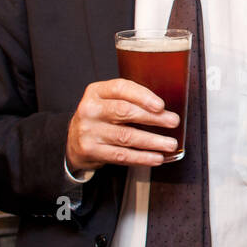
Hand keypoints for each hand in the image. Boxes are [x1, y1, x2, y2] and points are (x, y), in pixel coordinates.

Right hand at [65, 78, 179, 172]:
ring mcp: (89, 131)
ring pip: (126, 136)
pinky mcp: (91, 150)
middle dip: (153, 118)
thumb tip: (164, 110)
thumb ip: (131, 100)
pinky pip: (121, 155)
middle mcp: (90, 109)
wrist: (73, 140)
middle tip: (172, 121)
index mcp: (96, 91)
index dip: (143, 96)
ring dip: (152, 141)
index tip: (161, 105)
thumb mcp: (109, 101)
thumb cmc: (100, 117)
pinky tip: (155, 157)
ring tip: (169, 144)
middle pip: (124, 111)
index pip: (121, 88)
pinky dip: (142, 157)